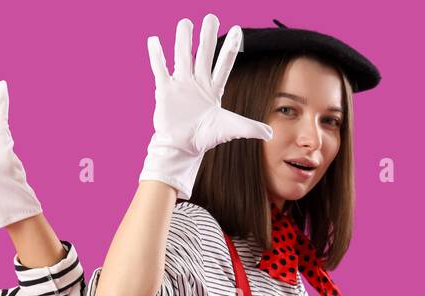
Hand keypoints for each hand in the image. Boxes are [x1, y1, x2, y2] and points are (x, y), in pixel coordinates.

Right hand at [139, 13, 273, 199]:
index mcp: (214, 88)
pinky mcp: (165, 91)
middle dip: (208, 36)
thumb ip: (250, 128)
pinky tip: (154, 41)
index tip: (238, 29)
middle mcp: (198, 82)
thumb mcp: (230, 129)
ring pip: (183, 57)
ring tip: (185, 23)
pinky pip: (160, 69)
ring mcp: (181, 84)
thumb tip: (271, 134)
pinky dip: (157, 56)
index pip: (225, 63)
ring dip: (183, 40)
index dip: (231, 48)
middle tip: (211, 17)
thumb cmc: (205, 138)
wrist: (182, 148)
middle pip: (204, 54)